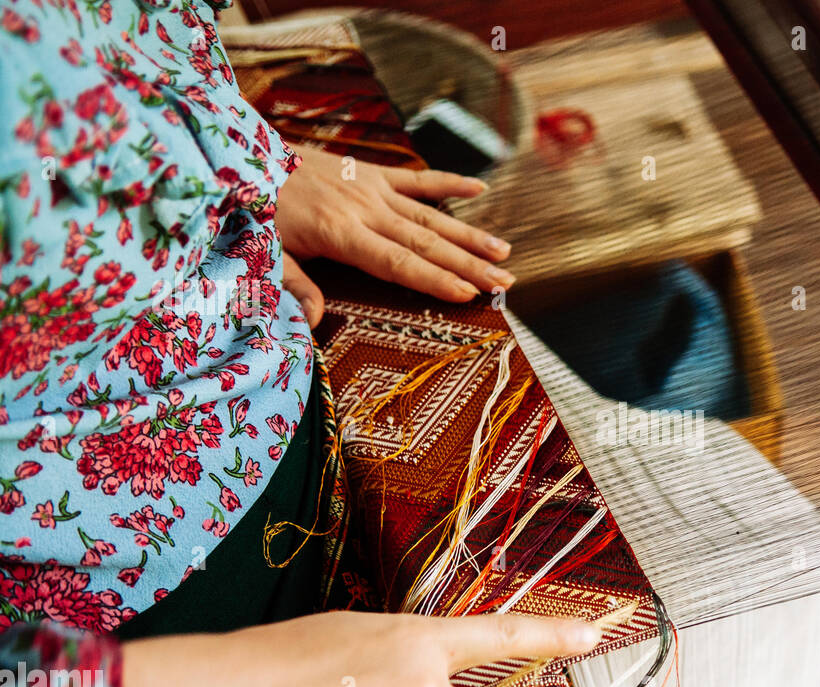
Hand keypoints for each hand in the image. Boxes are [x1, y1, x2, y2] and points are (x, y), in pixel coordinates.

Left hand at [275, 147, 514, 304]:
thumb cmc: (252, 212)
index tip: (470, 293)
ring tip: (504, 253)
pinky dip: (449, 183)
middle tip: (505, 283)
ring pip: (429, 216)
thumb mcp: (265, 254)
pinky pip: (416, 179)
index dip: (435, 280)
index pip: (398, 263)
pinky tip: (481, 189)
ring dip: (469, 235)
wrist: (240, 155)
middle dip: (469, 265)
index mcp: (340, 234)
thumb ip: (295, 287)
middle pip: (425, 243)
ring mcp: (371, 188)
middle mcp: (364, 210)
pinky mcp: (369, 173)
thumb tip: (315, 325)